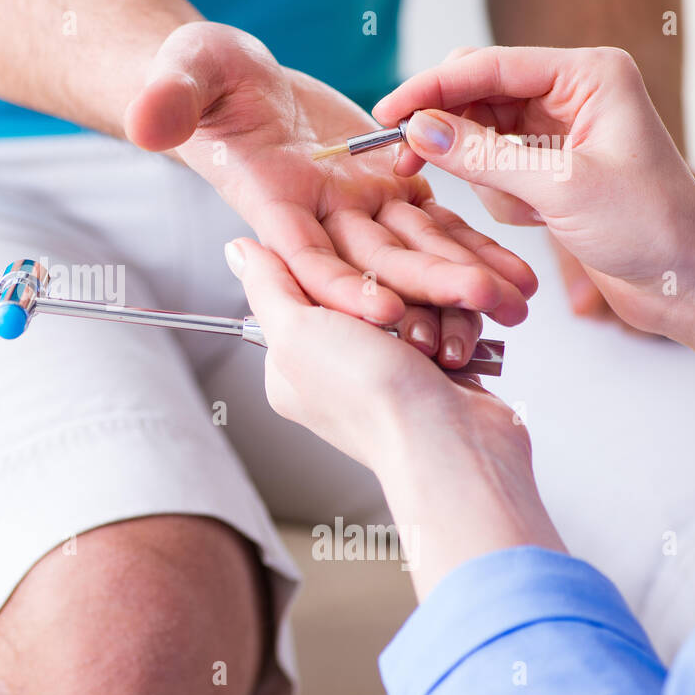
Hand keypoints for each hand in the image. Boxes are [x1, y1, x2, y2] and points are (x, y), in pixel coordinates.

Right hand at [125, 23, 536, 369]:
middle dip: (428, 288)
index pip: (304, 253)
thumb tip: (145, 121)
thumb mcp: (185, 71)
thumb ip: (170, 97)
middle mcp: (313, 215)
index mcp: (267, 199)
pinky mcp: (381, 186)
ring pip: (412, 248)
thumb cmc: (200, 74)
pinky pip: (432, 219)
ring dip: (463, 274)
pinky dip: (470, 241)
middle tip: (486, 307)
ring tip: (518, 299)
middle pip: (374, 262)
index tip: (387, 312)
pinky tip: (513, 264)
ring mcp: (349, 205)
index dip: (343, 285)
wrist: (230, 78)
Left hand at [226, 237, 563, 598]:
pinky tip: (453, 353)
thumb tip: (239, 250)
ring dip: (428, 314)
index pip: (301, 294)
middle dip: (389, 295)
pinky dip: (455, 332)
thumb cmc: (368, 398)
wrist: (451, 444)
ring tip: (427, 345)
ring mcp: (390, 374)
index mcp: (292, 367)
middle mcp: (337, 372)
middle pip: (363, 293)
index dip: (328, 274)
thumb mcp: (296, 331)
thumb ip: (267, 287)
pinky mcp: (436, 374)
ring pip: (412, 304)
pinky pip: (447, 324)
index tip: (351, 276)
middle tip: (395, 313)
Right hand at [374, 45, 694, 348]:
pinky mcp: (548, 165)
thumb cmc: (651, 227)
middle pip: (476, 93)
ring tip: (525, 209)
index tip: (387, 114)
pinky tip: (536, 218)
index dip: (431, 88)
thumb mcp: (560, 189)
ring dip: (482, 176)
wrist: (685, 279)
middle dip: (446, 130)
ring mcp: (558, 130)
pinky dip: (498, 196)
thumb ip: (484, 156)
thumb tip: (420, 129)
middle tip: (406, 159)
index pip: (488, 66)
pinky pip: (492, 169)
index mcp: (587, 75)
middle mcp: (570, 94)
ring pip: (478, 135)